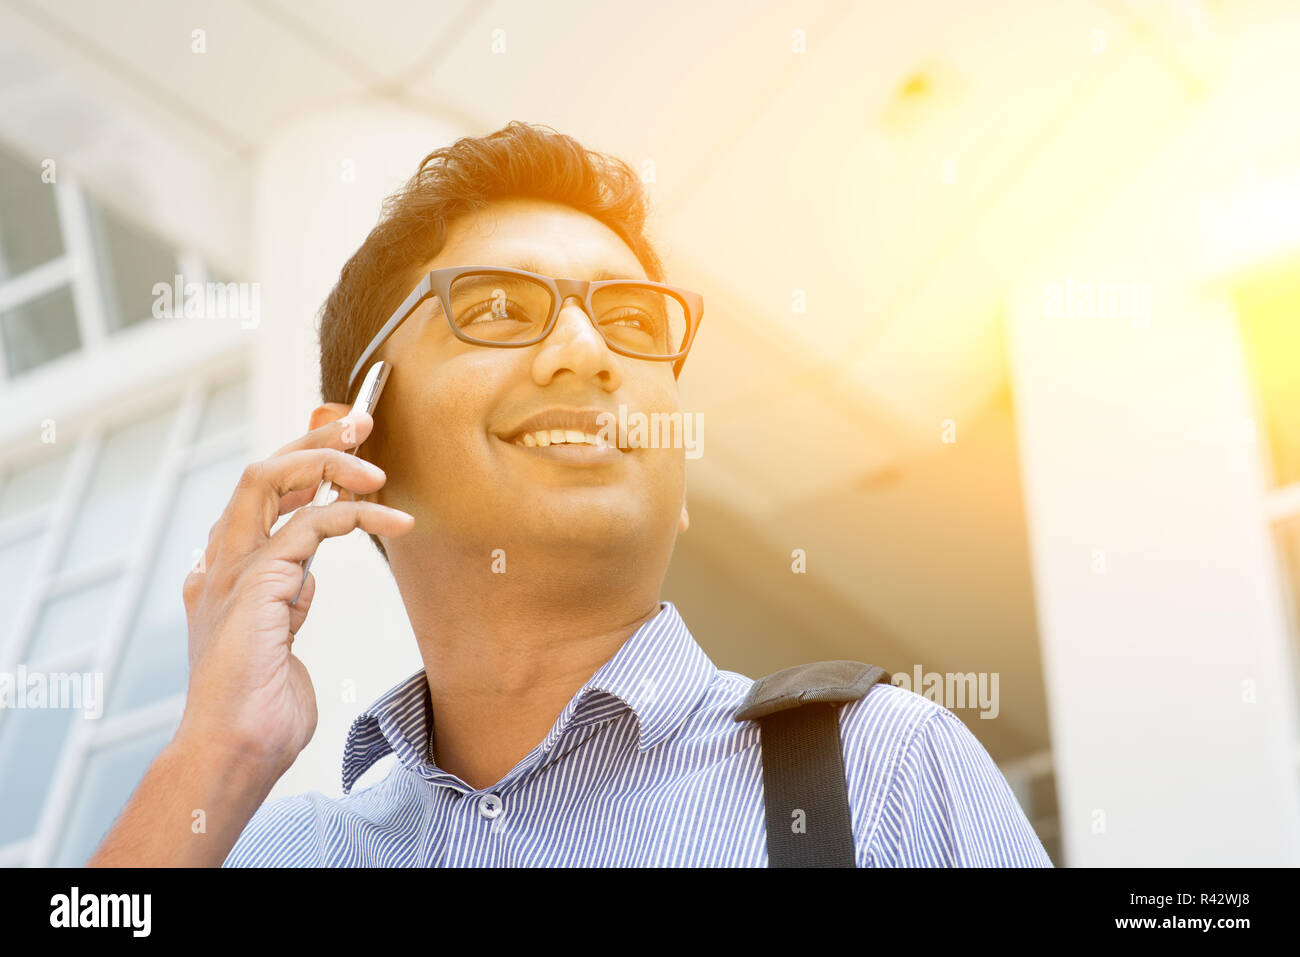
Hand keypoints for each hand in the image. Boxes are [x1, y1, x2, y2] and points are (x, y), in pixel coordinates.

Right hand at [175, 410, 412, 776]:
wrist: (236, 753)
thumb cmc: (262, 715)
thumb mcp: (280, 647)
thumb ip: (288, 607)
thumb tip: (305, 580)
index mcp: (224, 578)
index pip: (260, 500)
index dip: (304, 467)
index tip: (350, 450)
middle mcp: (221, 566)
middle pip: (260, 475)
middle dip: (313, 441)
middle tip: (362, 422)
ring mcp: (231, 572)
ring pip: (270, 480)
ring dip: (331, 462)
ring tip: (380, 471)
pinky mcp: (257, 584)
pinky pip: (310, 526)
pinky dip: (356, 515)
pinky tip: (393, 523)